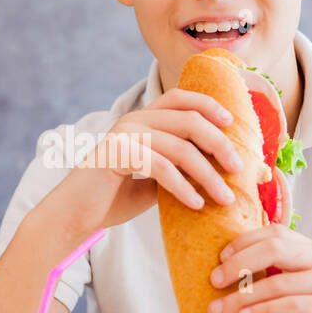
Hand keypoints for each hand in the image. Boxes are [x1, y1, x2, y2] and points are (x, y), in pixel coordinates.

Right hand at [53, 88, 248, 231]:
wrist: (72, 215)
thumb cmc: (112, 198)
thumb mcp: (152, 182)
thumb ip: (177, 170)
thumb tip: (219, 173)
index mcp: (141, 120)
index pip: (179, 97)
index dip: (208, 104)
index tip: (231, 122)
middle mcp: (133, 121)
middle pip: (188, 120)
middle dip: (219, 143)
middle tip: (239, 168)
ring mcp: (123, 136)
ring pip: (179, 147)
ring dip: (208, 174)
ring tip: (224, 198)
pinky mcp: (115, 156)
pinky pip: (160, 168)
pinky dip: (183, 187)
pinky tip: (196, 204)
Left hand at [205, 223, 311, 312]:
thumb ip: (286, 281)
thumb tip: (242, 287)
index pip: (274, 233)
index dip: (243, 242)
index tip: (219, 257)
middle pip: (272, 247)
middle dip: (237, 262)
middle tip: (213, 280)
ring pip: (278, 280)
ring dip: (242, 296)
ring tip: (219, 309)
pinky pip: (294, 305)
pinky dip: (265, 310)